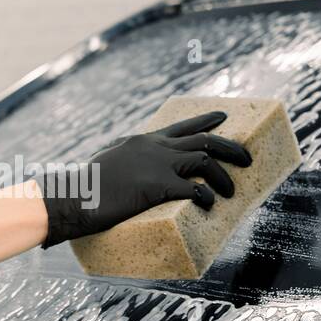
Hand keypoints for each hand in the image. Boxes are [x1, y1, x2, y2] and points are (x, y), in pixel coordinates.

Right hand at [38, 111, 251, 247]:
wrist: (74, 195)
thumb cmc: (85, 186)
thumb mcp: (108, 162)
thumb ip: (124, 160)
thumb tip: (130, 170)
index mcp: (143, 141)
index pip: (182, 126)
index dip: (206, 120)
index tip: (223, 117)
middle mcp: (154, 147)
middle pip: (203, 140)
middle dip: (229, 148)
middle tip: (246, 158)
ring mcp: (157, 165)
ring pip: (204, 161)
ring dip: (223, 176)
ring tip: (232, 192)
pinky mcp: (156, 186)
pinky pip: (193, 189)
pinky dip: (207, 196)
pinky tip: (210, 204)